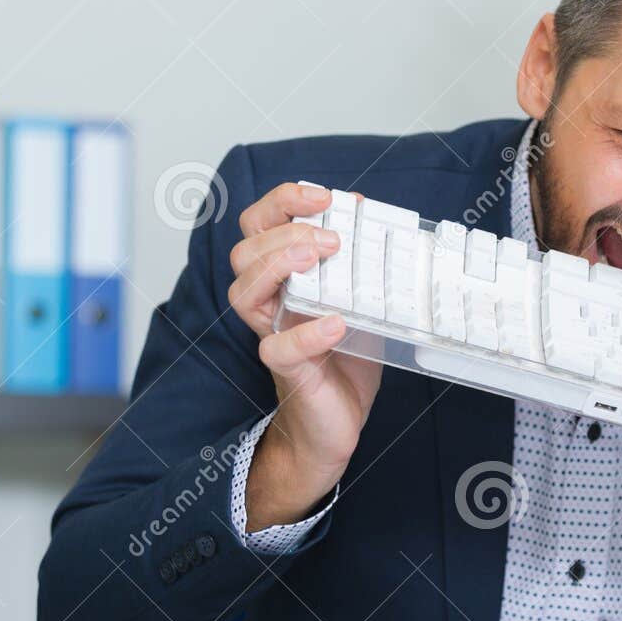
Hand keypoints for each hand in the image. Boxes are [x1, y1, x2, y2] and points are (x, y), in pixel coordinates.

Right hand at [228, 181, 382, 528]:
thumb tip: (377, 218)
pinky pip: (279, 348)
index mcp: (283, 279)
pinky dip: (307, 332)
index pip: (260, 226)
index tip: (322, 195)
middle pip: (245, 251)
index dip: (282, 201)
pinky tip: (335, 322)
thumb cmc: (345, 360)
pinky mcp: (288, 373)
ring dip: (280, 265)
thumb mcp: (360, 301)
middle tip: (330, 235)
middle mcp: (269, 304)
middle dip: (285, 230)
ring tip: (321, 255)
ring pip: (244, 292)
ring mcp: (273, 336)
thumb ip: (362, 265)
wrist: (337, 425)